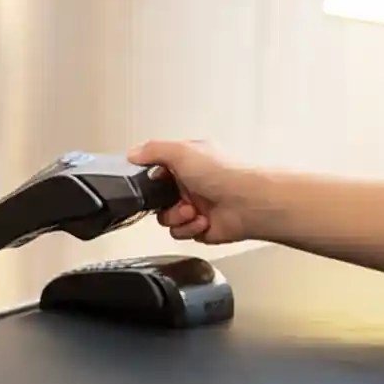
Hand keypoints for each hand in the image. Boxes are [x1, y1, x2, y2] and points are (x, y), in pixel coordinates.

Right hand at [128, 140, 262, 243]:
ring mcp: (196, 206)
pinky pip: (180, 233)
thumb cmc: (226, 173)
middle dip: (162, 201)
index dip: (150, 178)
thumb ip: (153, 151)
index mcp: (187, 162)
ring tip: (192, 211)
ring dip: (176, 216)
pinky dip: (189, 228)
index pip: (156, 170)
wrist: (251, 203)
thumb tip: (132, 153)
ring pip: (166, 218)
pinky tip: (203, 221)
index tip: (151, 181)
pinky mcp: (201, 227)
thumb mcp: (181, 151)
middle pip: (157, 198)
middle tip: (174, 198)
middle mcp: (191, 184)